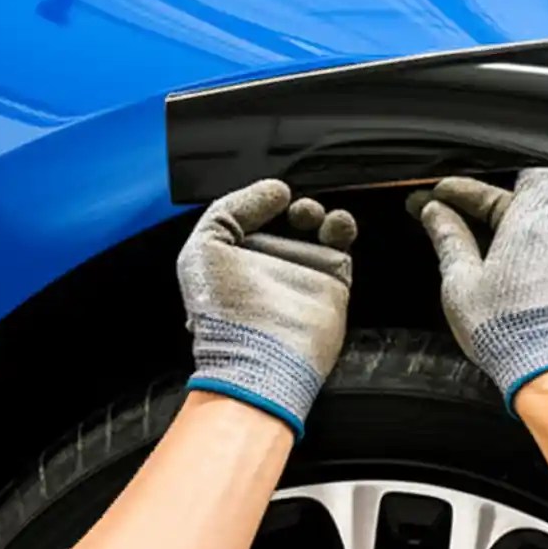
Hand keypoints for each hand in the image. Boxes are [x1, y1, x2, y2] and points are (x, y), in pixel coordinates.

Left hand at [176, 179, 356, 438]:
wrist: (264, 358)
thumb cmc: (225, 311)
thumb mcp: (205, 246)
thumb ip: (232, 208)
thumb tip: (275, 190)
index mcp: (233, 253)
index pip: (251, 212)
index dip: (261, 198)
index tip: (272, 194)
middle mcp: (267, 260)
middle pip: (286, 215)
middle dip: (292, 205)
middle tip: (292, 210)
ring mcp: (301, 269)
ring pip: (316, 225)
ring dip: (317, 211)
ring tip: (311, 217)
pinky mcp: (332, 279)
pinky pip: (341, 242)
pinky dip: (342, 225)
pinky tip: (335, 223)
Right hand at [407, 168, 547, 410]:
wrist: (545, 369)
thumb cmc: (503, 326)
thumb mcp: (460, 280)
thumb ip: (449, 239)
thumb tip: (434, 212)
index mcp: (529, 225)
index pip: (529, 177)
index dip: (486, 183)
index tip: (449, 194)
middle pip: (520, 206)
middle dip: (479, 208)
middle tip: (440, 219)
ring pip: (530, 235)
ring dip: (499, 236)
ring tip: (464, 253)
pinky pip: (542, 261)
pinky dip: (517, 260)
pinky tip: (494, 279)